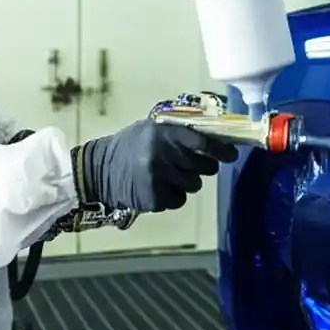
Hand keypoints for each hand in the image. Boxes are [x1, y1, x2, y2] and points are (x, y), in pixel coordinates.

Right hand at [74, 120, 237, 212]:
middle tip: (190, 164)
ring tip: (167, 175)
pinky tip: (158, 187)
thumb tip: (215, 136)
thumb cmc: (130, 147)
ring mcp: (159, 177)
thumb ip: (179, 131)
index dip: (221, 150)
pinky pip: (179, 200)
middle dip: (203, 166)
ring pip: (194, 185)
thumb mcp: (151, 129)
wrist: (98, 171)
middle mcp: (162, 154)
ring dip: (187, 182)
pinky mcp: (154, 198)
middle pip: (204, 166)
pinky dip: (173, 196)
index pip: (203, 142)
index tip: (231, 154)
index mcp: (163, 133)